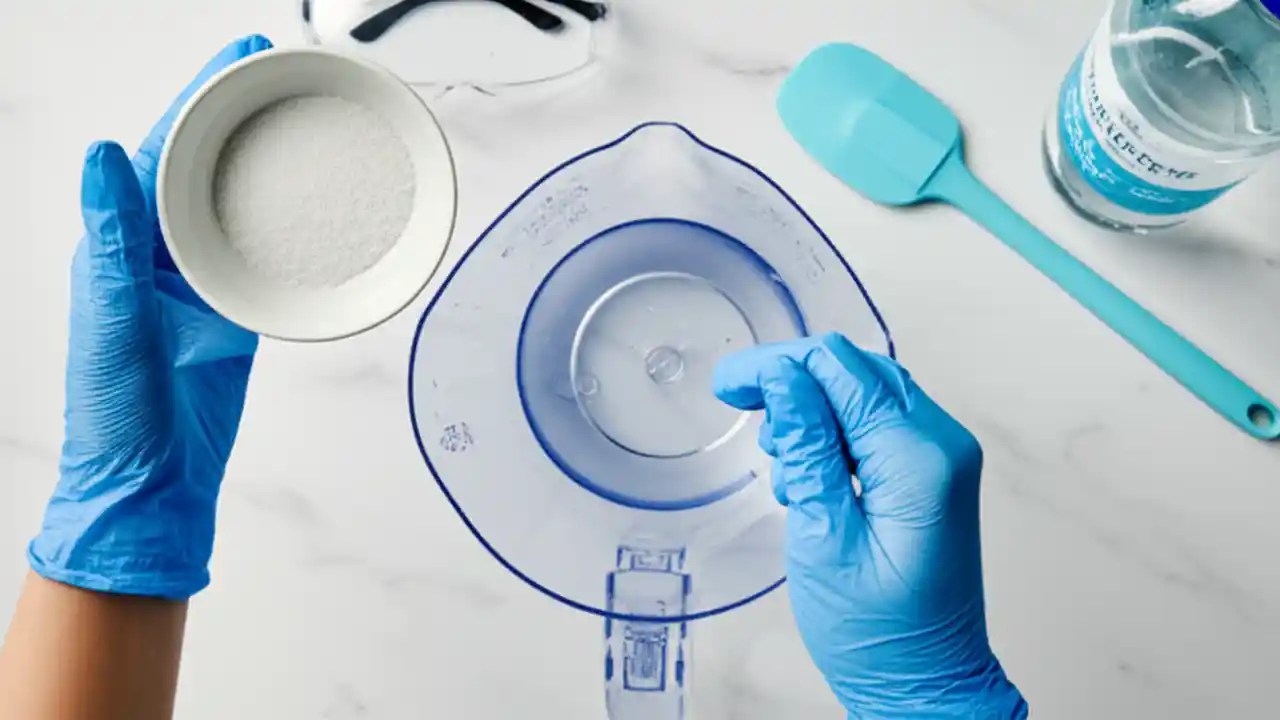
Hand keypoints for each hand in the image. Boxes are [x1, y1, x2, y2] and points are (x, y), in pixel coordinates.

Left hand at [28, 36, 273, 599]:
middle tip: (273, 77)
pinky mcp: (234, 317)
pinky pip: (261, 260)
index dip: (193, 104)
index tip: (232, 65)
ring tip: (295, 125)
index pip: (158, 154)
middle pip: (201, 170)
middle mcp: (160, 258)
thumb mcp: (111, 316)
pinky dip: (283, 230)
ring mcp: (200, 286)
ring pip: (233, 208)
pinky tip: (307, 209)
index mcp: (122, 248)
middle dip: (234, 120)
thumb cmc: (115, 411)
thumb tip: (101, 153)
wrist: (150, 484)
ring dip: (260, 166)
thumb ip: (114, 239)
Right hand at [714, 333, 1026, 718]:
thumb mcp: (822, 537)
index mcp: (919, 460)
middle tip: (739, 402)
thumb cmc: (879, 634)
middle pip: (856, 370)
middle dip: (792, 379)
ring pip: (866, 392)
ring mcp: (944, 458)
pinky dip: (835, 433)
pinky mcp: (933, 473)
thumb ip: (806, 448)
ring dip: (812, 410)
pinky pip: (879, 424)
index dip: (776, 365)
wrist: (925, 684)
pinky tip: (809, 472)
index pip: (839, 369)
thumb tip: (782, 378)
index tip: (730, 381)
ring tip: (782, 464)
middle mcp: (943, 446)